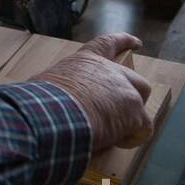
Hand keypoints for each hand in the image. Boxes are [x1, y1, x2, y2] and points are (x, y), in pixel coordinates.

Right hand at [30, 33, 152, 151]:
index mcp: (87, 61)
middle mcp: (112, 72)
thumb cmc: (42, 99)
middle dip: (134, 96)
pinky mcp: (134, 114)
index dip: (124, 41)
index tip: (137, 42)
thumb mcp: (46, 84)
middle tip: (126, 109)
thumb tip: (45, 99)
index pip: (109, 43)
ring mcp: (127, 93)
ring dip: (130, 120)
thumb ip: (57, 87)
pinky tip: (115, 143)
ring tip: (112, 133)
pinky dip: (131, 138)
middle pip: (137, 82)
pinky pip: (142, 130)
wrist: (55, 113)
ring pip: (140, 108)